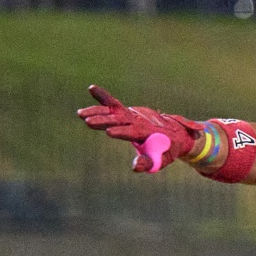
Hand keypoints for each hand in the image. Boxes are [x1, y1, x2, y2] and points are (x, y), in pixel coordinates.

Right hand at [77, 85, 203, 173]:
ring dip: (98, 111)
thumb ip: (149, 163)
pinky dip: (103, 97)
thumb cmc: (168, 149)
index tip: (109, 132)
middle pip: (120, 120)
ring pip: (114, 111)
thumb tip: (135, 167)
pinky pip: (113, 104)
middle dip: (104, 121)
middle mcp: (139, 121)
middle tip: (88, 122)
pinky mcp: (127, 113)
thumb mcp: (163, 159)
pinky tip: (91, 88)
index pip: (133, 132)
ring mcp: (132, 115)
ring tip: (81, 114)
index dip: (122, 132)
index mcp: (149, 133)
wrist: (175, 133)